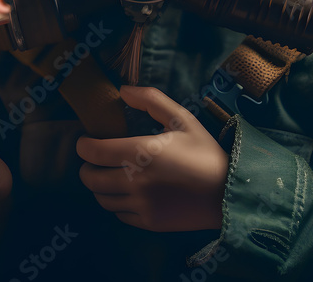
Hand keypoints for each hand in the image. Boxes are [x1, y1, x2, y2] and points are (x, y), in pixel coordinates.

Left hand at [76, 85, 227, 231]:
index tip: (86, 141)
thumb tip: (123, 90)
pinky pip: (119, 214)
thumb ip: (151, 100)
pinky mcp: (148, 222)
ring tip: (110, 175)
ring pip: (102, 198)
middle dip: (87, 167)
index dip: (83, 145)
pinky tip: (129, 193)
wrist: (229, 193)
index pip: (92, 152)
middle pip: (90, 178)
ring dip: (100, 186)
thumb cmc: (205, 153)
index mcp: (140, 152)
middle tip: (96, 160)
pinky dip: (117, 203)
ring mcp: (140, 205)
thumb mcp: (182, 119)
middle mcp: (134, 181)